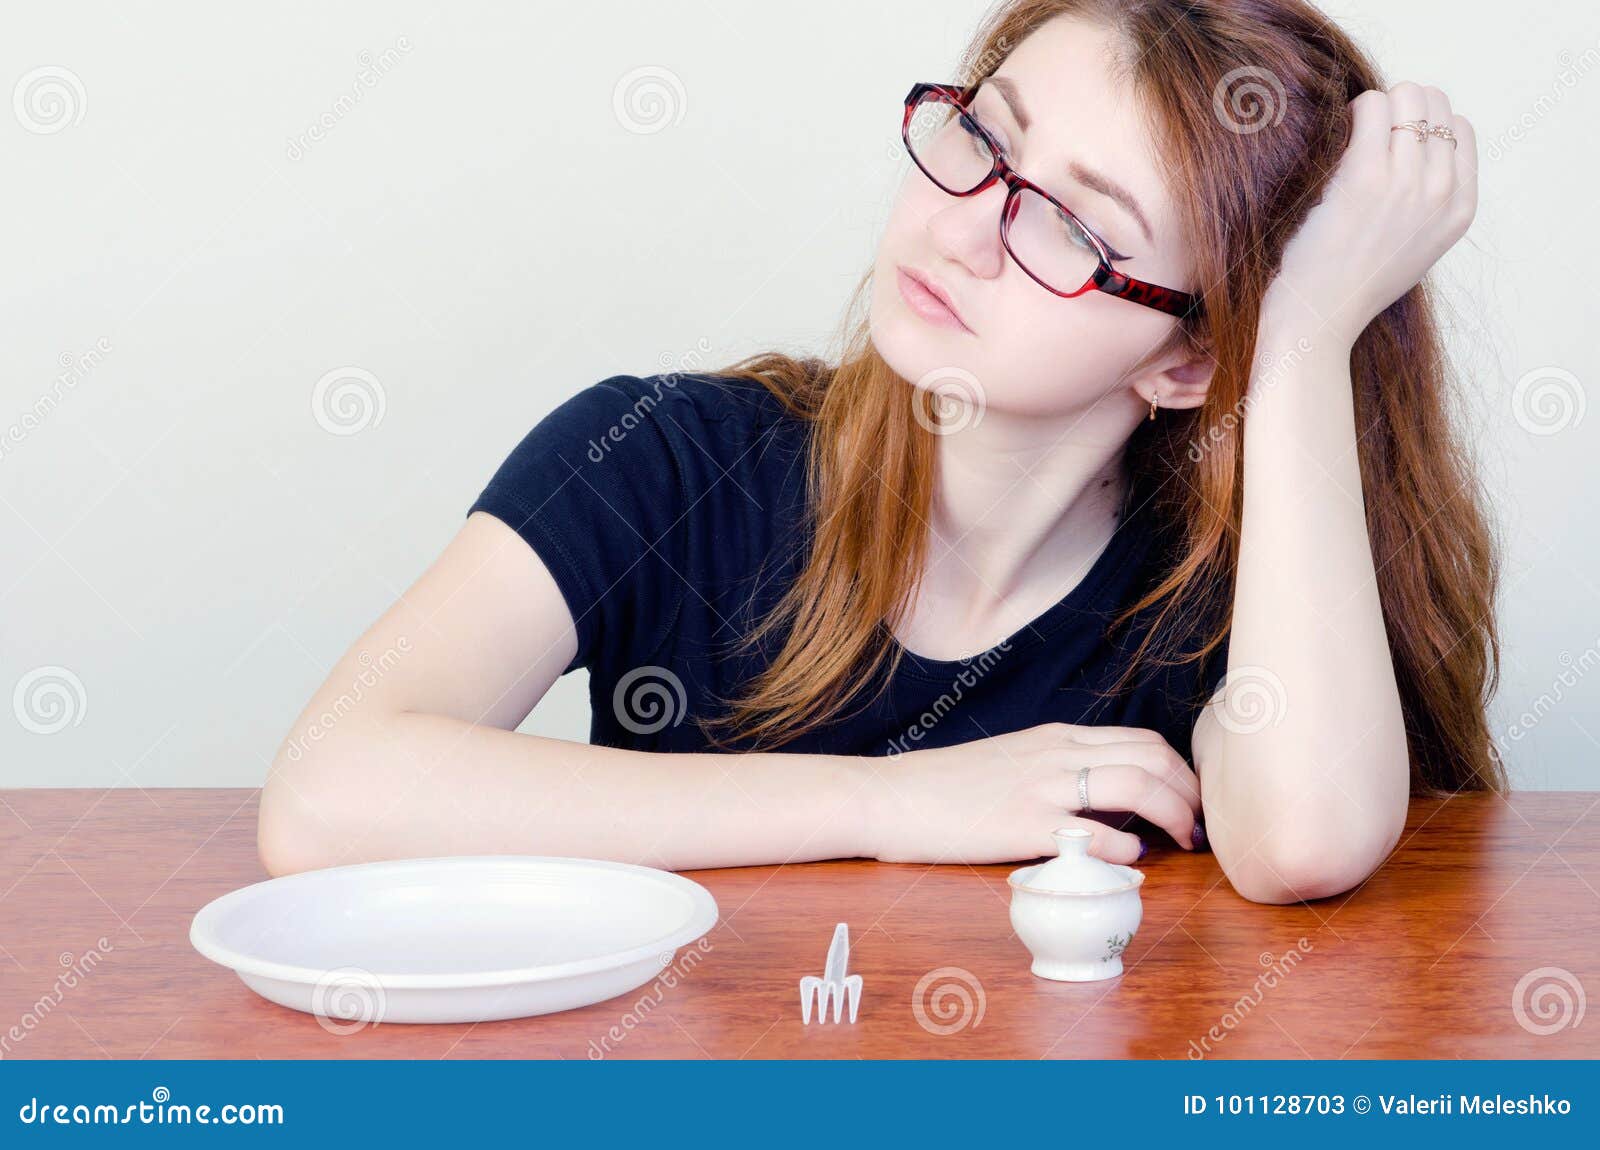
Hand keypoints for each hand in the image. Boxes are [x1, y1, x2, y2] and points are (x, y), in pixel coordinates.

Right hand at [860, 722, 1201, 864]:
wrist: (890, 796)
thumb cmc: (944, 787)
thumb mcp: (1011, 760)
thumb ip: (1057, 769)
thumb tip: (1106, 799)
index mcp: (1056, 738)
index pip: (1143, 740)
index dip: (1180, 771)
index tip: (1189, 802)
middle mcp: (1057, 755)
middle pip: (1153, 758)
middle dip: (1191, 792)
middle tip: (1198, 827)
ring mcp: (1043, 789)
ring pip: (1138, 786)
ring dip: (1175, 815)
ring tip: (1183, 842)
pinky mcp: (1025, 827)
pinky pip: (1097, 836)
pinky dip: (1126, 851)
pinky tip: (1126, 861)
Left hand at [1263, 81, 1476, 348]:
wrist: (1320, 320)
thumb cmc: (1353, 285)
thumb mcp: (1415, 248)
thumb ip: (1429, 203)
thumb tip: (1418, 150)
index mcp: (1460, 208)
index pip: (1459, 129)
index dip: (1422, 125)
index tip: (1390, 142)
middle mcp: (1442, 191)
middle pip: (1435, 103)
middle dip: (1400, 106)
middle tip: (1366, 133)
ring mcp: (1407, 182)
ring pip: (1406, 97)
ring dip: (1374, 105)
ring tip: (1349, 135)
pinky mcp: (1366, 177)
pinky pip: (1372, 107)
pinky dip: (1354, 109)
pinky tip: (1336, 132)